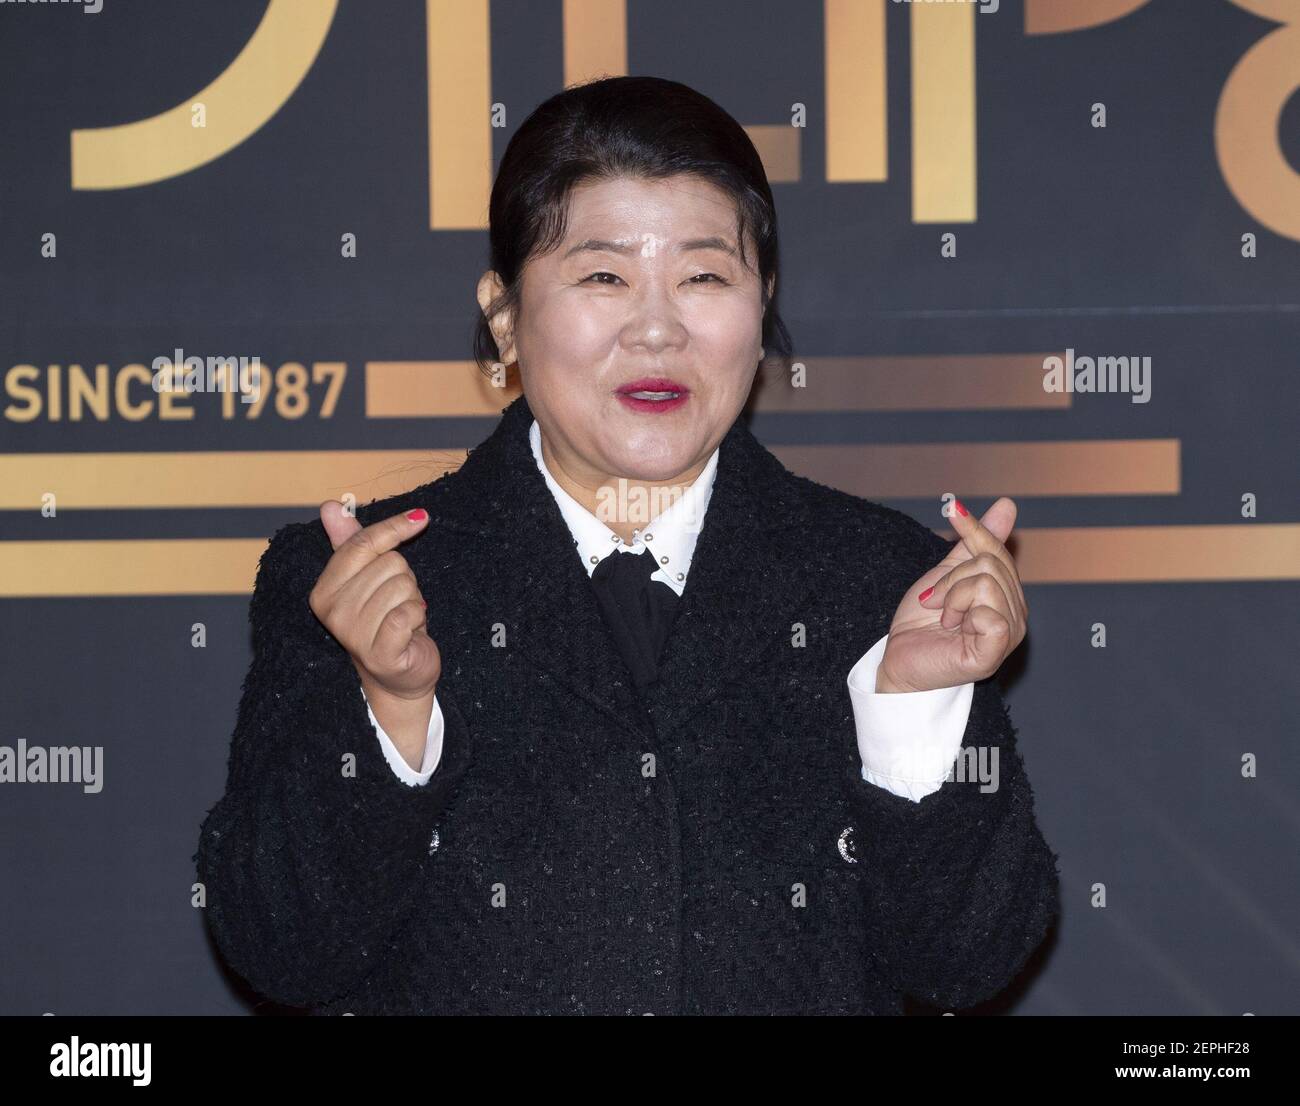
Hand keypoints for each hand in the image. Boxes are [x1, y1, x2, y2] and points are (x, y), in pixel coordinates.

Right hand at [309, 502, 440, 703]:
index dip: (395, 528)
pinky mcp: (379, 652)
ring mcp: (353, 634)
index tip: (420, 518)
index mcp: (323, 591)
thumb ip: (351, 542)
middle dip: (405, 580)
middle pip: (390, 564)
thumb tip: (330, 505)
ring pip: (403, 586)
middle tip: (396, 604)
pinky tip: (409, 632)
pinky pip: (409, 612)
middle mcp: (332, 612)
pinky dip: (417, 617)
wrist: (398, 676)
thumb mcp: (369, 579)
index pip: (363, 543)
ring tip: (402, 619)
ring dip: (412, 600)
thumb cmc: (384, 622)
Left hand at [876, 496, 1027, 692]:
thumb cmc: (922, 623)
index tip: (952, 508)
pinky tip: (953, 629)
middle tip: (935, 602)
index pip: (997, 550)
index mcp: (1007, 595)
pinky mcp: (995, 652)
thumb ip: (975, 544)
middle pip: (990, 563)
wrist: (900, 659)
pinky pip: (989, 613)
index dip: (975, 529)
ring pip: (986, 582)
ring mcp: (1009, 634)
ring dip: (951, 597)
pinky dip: (961, 614)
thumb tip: (1008, 505)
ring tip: (943, 617)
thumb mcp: (947, 574)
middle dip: (951, 578)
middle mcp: (1016, 614)